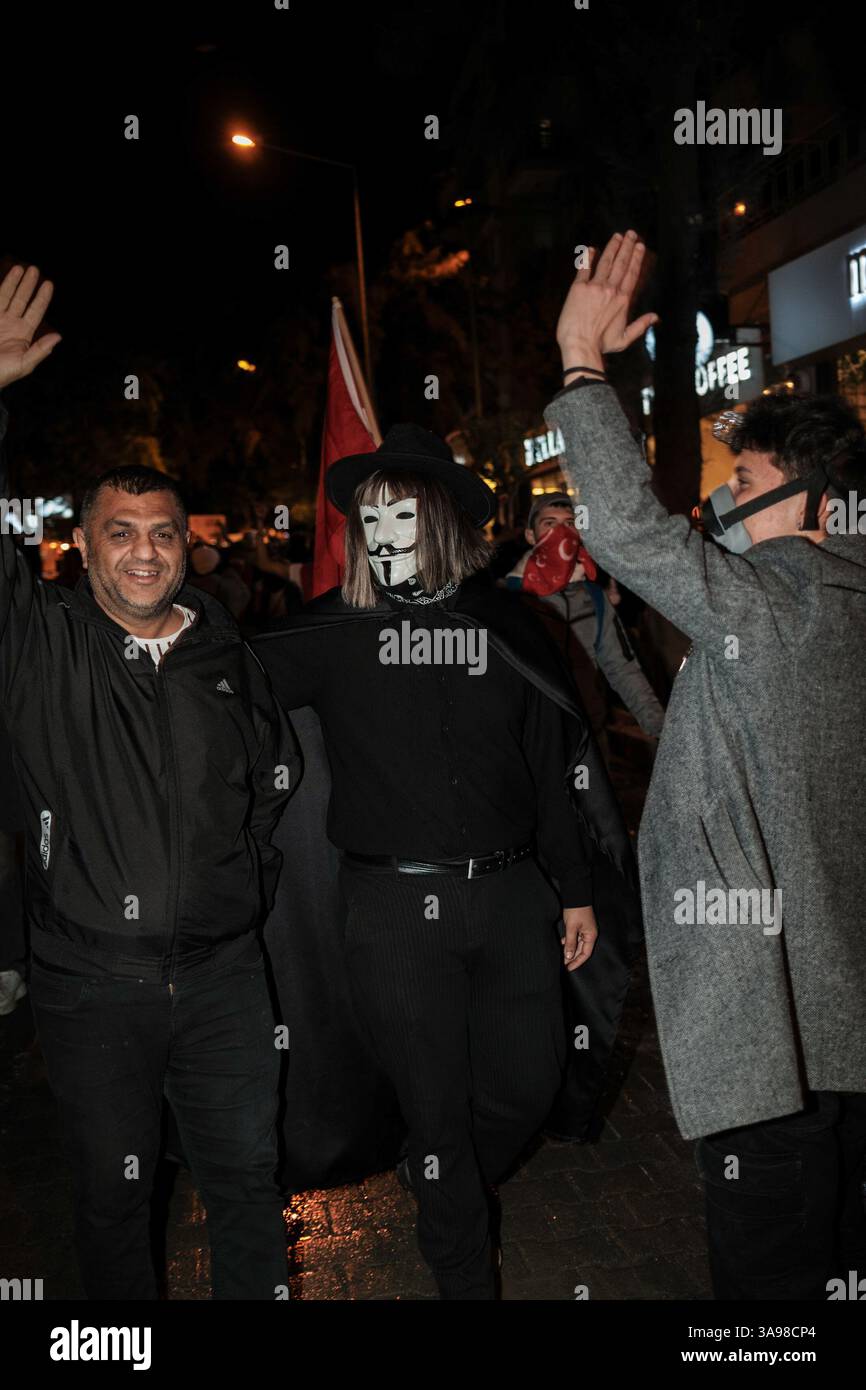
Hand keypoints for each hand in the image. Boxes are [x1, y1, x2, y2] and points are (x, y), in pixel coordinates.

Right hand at [0, 266, 60, 388]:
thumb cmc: (2, 373)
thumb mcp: (24, 364)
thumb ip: (40, 350)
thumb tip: (59, 337)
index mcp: (24, 335)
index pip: (35, 312)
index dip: (42, 298)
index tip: (49, 283)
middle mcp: (12, 324)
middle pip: (22, 300)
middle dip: (28, 285)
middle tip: (34, 269)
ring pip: (7, 296)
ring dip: (13, 282)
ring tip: (20, 268)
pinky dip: (0, 290)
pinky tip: (6, 279)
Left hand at [555, 230, 656, 370]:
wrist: (580, 346)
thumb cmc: (601, 345)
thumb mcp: (624, 338)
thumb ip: (640, 325)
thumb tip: (655, 317)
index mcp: (623, 300)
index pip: (632, 273)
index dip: (636, 258)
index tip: (640, 246)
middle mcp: (610, 290)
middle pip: (621, 263)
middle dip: (627, 246)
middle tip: (631, 233)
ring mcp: (594, 287)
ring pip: (606, 262)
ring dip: (612, 247)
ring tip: (617, 236)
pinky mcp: (578, 288)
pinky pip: (584, 269)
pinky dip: (588, 258)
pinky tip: (590, 249)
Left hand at [562, 905, 597, 971]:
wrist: (576, 895)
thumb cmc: (576, 910)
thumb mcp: (571, 928)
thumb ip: (570, 942)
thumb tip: (569, 956)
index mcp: (591, 936)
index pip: (585, 954)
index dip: (577, 962)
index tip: (569, 968)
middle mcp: (589, 934)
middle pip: (582, 950)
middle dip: (573, 957)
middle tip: (563, 964)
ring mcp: (585, 930)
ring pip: (578, 944)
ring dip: (570, 950)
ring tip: (562, 956)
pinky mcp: (580, 926)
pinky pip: (575, 937)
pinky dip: (569, 941)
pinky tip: (562, 943)